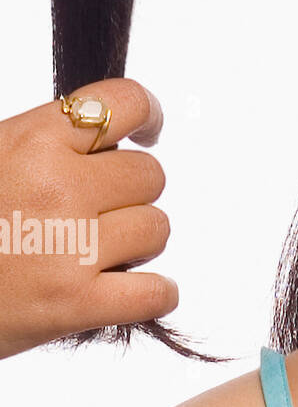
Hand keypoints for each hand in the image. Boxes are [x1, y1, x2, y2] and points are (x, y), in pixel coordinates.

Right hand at [0, 80, 173, 359]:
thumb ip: (46, 144)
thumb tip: (107, 140)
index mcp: (31, 141)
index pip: (125, 102)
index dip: (146, 115)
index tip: (147, 132)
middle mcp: (57, 187)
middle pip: (149, 175)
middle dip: (128, 193)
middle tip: (92, 213)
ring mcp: (70, 247)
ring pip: (157, 229)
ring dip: (137, 243)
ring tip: (93, 254)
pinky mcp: (75, 305)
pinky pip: (157, 293)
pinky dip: (154, 294)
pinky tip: (132, 291)